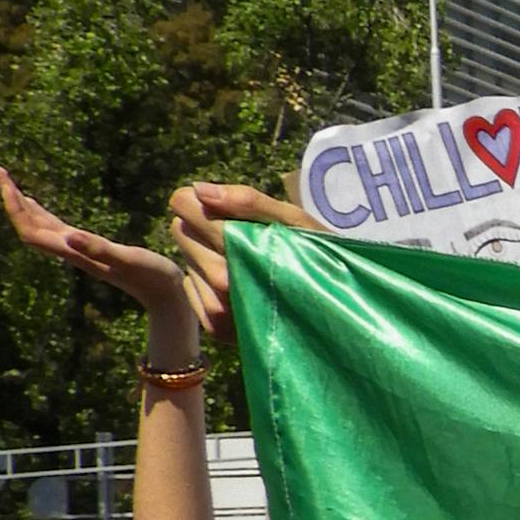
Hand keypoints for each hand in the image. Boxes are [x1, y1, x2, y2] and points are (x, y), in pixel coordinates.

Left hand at [0, 167, 203, 337]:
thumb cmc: (153, 276)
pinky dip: (40, 212)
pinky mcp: (90, 248)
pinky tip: (37, 203)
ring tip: (6, 181)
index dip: (14, 205)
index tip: (4, 179)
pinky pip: (54, 228)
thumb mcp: (128, 258)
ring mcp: (79, 250)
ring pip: (39, 226)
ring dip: (20, 204)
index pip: (31, 229)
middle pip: (28, 225)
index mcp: (75, 251)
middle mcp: (71, 251)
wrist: (166, 296)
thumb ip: (99, 248)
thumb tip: (69, 236)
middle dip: (10, 197)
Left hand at [170, 180, 314, 338]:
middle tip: (238, 236)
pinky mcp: (217, 330)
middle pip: (181, 232)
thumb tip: (199, 189)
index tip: (214, 205)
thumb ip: (248, 201)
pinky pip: (190, 288)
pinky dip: (205, 282)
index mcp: (243, 249)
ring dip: (204, 255)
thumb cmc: (318, 256)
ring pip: (185, 261)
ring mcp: (219, 311)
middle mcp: (225, 283)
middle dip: (200, 227)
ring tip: (242, 261)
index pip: (188, 211)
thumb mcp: (294, 220)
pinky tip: (236, 283)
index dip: (194, 201)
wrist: (338, 313)